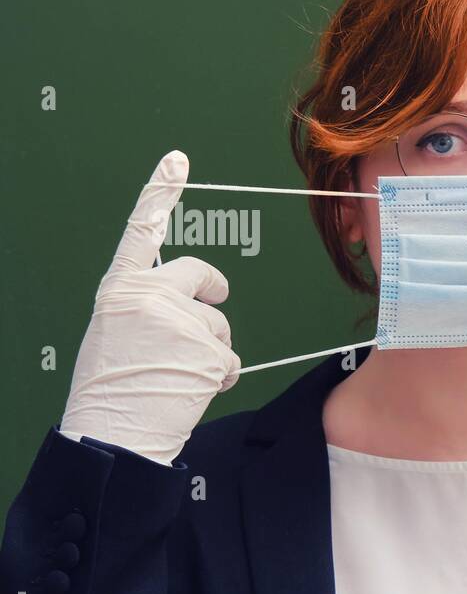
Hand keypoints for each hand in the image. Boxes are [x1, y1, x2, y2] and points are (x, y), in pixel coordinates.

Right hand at [60, 151, 241, 465]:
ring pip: (220, 326)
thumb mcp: (115, 333)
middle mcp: (151, 296)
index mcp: (121, 289)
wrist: (112, 433)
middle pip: (205, 276)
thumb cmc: (110, 388)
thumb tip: (181, 304)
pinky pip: (230, 360)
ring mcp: (182, 321)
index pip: (141, 232)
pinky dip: (220, 377)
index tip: (177, 160)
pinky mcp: (208, 350)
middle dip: (215, 291)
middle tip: (210, 311)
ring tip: (177, 376)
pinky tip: (191, 390)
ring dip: (212, 350)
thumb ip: (145, 308)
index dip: (160, 193)